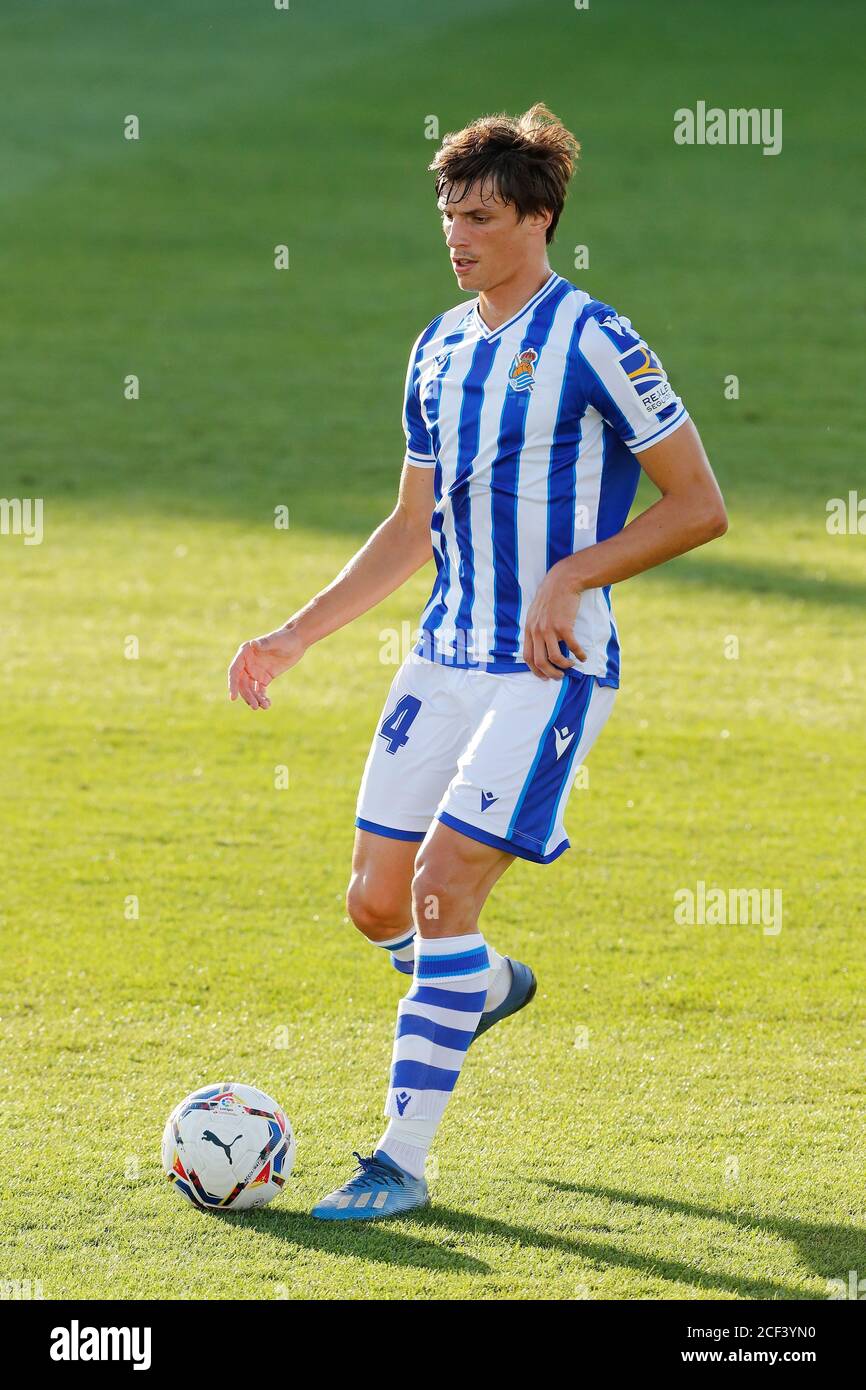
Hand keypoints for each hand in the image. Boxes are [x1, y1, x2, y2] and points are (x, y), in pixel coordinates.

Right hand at [228, 624, 305, 709]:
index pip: (234, 671)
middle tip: (254, 706)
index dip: (232, 684)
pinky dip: (262, 698)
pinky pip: (259, 691)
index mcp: (245, 653)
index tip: (233, 697)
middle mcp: (247, 664)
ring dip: (254, 699)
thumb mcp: (275, 641)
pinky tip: (267, 704)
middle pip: (242, 683)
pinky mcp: (265, 677)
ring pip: (250, 689)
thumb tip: (253, 644)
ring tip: (264, 706)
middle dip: (247, 696)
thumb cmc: (285, 638)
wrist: (297, 642)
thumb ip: (264, 644)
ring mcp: (256, 671)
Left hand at [522, 561, 586, 679]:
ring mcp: (550, 629)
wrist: (563, 581)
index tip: (544, 676)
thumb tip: (541, 644)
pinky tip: (583, 656)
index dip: (535, 670)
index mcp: (529, 629)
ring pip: (554, 657)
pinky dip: (579, 654)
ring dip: (564, 666)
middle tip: (559, 676)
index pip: (528, 657)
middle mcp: (537, 631)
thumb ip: (536, 628)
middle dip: (550, 673)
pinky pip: (572, 646)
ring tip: (571, 666)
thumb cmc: (551, 596)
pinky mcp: (564, 626)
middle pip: (540, 661)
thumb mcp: (536, 612)